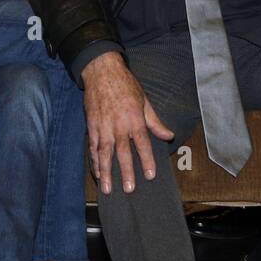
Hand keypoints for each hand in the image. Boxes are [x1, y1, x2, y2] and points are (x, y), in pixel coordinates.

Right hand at [82, 52, 174, 193]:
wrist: (102, 72)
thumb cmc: (126, 85)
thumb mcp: (144, 101)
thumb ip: (155, 121)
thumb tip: (168, 136)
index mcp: (134, 119)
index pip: (142, 144)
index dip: (146, 160)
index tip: (149, 175)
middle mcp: (118, 126)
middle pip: (122, 153)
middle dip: (125, 172)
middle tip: (128, 189)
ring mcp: (103, 127)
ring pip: (104, 154)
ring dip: (106, 172)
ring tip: (107, 188)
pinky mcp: (91, 126)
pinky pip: (92, 147)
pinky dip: (94, 161)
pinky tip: (97, 173)